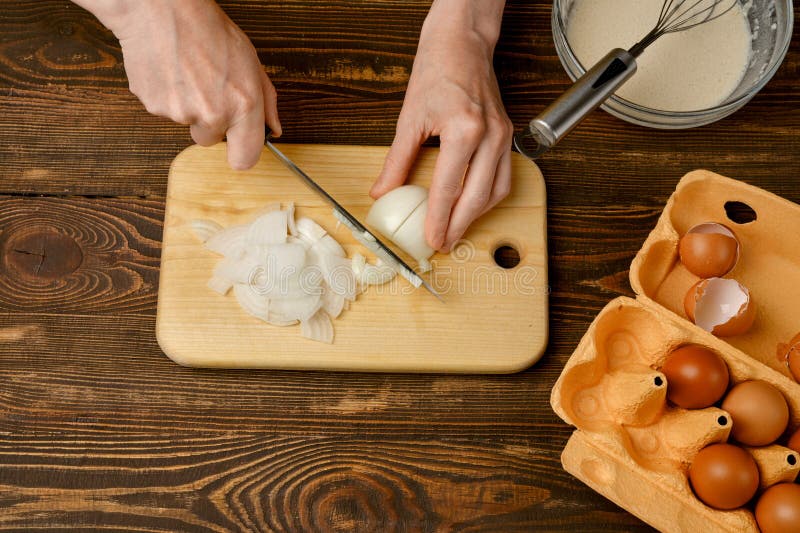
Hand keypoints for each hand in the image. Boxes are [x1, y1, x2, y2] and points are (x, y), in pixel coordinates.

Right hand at [75, 0, 280, 169]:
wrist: (162, 9)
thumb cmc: (208, 30)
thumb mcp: (251, 62)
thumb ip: (266, 101)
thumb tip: (273, 129)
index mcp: (243, 106)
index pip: (244, 159)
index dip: (241, 153)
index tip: (238, 146)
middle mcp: (213, 114)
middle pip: (209, 140)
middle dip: (209, 121)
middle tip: (208, 88)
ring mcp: (181, 113)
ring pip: (186, 123)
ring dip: (188, 106)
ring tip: (188, 73)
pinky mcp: (153, 106)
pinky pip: (163, 111)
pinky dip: (166, 96)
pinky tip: (171, 71)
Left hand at [370, 0, 510, 251]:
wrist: (462, 44)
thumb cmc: (437, 72)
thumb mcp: (409, 118)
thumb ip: (397, 161)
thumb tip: (382, 192)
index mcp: (464, 129)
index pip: (448, 187)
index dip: (438, 218)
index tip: (431, 239)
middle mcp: (489, 135)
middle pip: (476, 197)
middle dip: (458, 226)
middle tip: (443, 244)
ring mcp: (503, 136)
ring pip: (496, 191)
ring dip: (477, 216)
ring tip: (456, 230)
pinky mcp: (507, 135)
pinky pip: (504, 177)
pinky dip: (488, 197)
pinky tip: (472, 206)